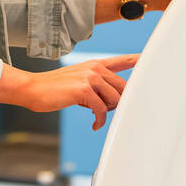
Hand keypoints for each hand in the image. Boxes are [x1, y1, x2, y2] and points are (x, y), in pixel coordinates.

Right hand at [0, 54, 139, 129]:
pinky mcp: (83, 90)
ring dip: (108, 112)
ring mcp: (90, 78)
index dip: (139, 61)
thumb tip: (113, 101)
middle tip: (107, 112)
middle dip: (120, 103)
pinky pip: (102, 109)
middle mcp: (95, 68)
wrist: (32, 88)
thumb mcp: (78, 81)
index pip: (124, 61)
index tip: (153, 61)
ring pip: (115, 100)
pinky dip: (100, 120)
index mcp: (95, 65)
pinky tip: (95, 124)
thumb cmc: (54, 89)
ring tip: (97, 116)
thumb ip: (97, 86)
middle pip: (124, 87)